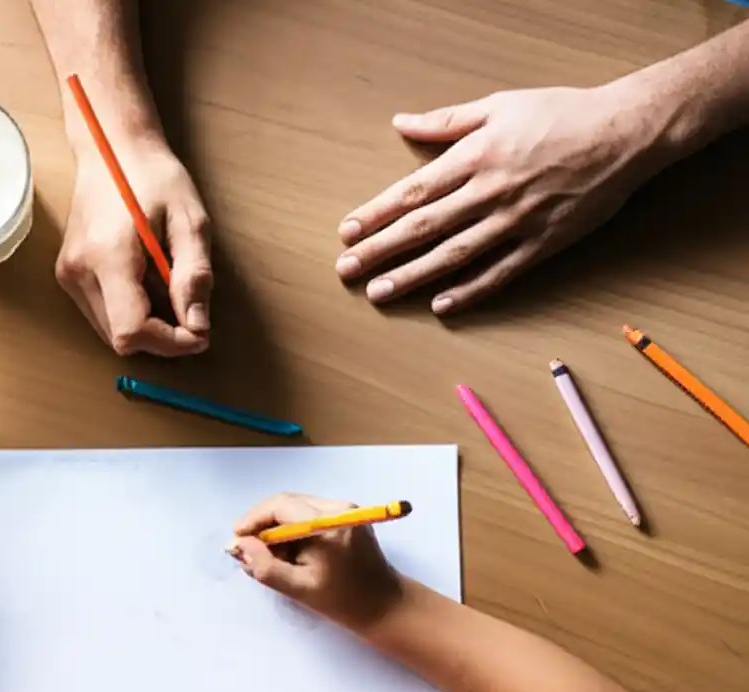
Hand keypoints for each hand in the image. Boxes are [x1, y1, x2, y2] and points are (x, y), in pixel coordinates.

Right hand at [56, 138, 212, 355]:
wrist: (112, 149)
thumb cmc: (153, 177)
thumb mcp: (189, 221)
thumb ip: (194, 276)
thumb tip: (198, 327)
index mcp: (108, 255)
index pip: (132, 330)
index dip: (169, 343)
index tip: (198, 331)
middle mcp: (79, 271)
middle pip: (122, 338)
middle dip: (162, 336)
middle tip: (189, 307)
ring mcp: (69, 275)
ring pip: (112, 332)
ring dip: (147, 325)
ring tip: (166, 285)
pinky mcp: (68, 276)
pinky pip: (103, 315)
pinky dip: (131, 311)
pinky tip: (146, 282)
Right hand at [230, 494, 402, 629]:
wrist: (386, 606)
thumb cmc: (344, 602)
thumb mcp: (299, 589)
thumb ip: (266, 567)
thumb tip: (240, 546)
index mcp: (329, 525)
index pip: (281, 506)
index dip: (253, 519)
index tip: (236, 539)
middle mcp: (339, 508)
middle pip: (287, 503)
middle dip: (263, 524)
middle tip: (249, 550)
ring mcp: (346, 509)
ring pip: (296, 507)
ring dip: (278, 528)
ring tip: (272, 556)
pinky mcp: (348, 515)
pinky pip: (310, 514)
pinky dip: (294, 529)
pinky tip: (292, 553)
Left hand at [336, 82, 669, 312]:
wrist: (628, 132)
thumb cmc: (562, 113)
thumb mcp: (499, 105)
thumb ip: (445, 121)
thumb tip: (400, 122)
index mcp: (476, 157)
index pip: (413, 192)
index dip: (376, 214)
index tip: (346, 232)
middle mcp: (490, 192)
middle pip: (424, 227)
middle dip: (380, 250)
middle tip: (346, 270)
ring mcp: (517, 221)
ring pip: (454, 254)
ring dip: (413, 275)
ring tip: (379, 292)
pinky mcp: (544, 242)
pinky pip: (501, 272)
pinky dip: (470, 290)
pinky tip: (441, 305)